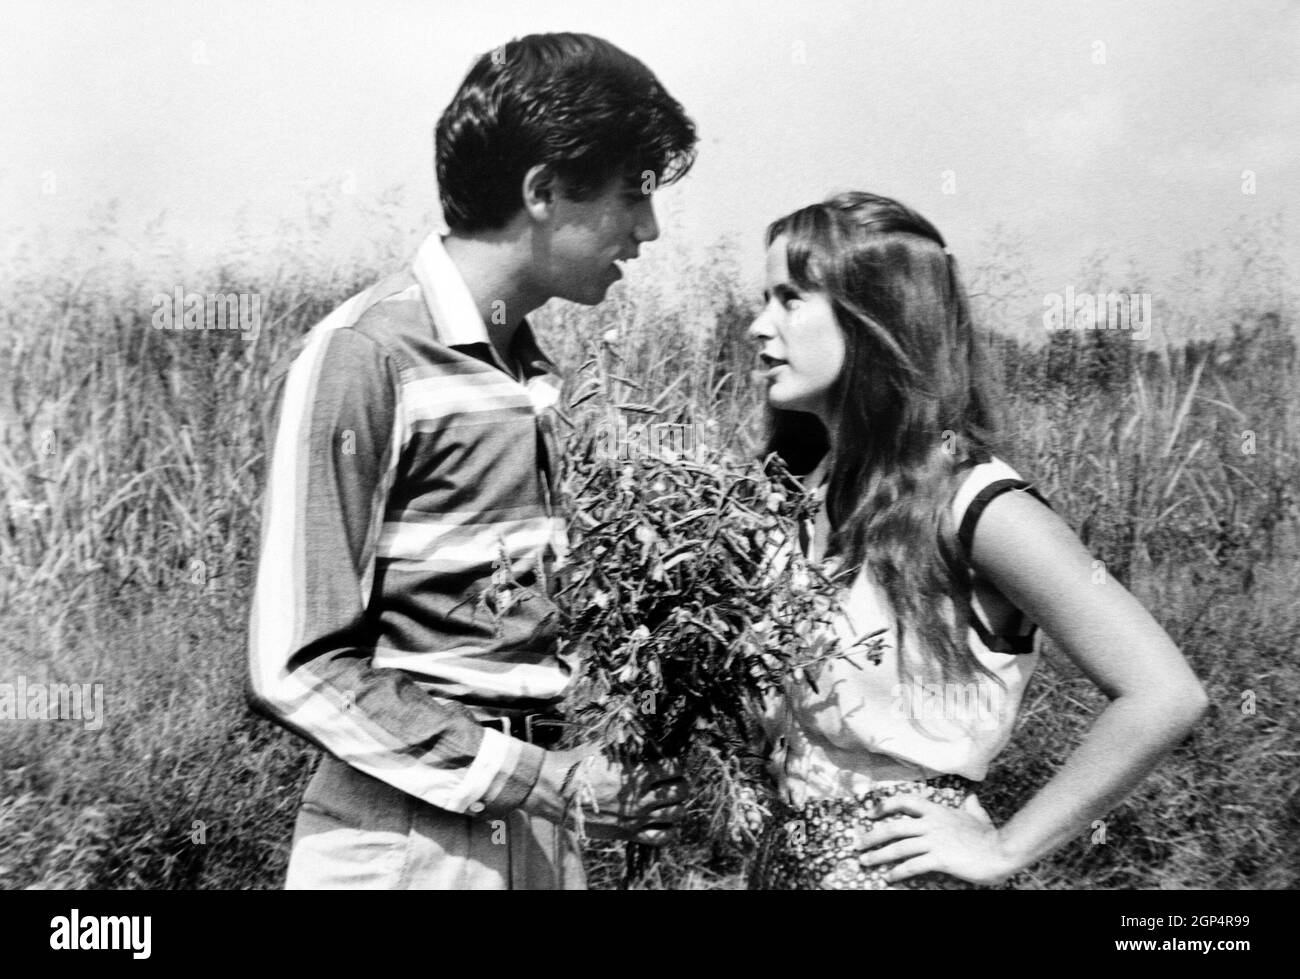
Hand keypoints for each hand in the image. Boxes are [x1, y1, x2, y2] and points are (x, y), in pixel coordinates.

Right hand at [523, 746, 687, 845]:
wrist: (556, 790)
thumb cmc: (580, 763)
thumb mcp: (605, 744)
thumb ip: (629, 739)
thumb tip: (644, 729)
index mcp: (638, 773)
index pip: (674, 768)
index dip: (675, 764)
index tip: (669, 764)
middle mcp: (641, 797)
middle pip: (680, 792)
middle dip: (680, 784)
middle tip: (672, 781)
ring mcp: (636, 818)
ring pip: (675, 815)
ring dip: (675, 805)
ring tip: (667, 800)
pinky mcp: (627, 833)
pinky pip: (660, 837)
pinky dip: (667, 829)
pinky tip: (662, 820)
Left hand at [854, 792, 1019, 886]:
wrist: (1000, 850)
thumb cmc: (988, 835)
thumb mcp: (977, 815)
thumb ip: (970, 806)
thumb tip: (971, 797)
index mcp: (937, 811)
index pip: (905, 801)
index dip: (885, 805)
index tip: (871, 813)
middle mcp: (931, 824)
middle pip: (894, 827)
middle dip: (872, 836)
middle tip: (858, 844)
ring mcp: (934, 841)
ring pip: (899, 847)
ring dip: (879, 855)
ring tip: (866, 862)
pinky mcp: (940, 859)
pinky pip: (913, 865)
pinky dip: (898, 872)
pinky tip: (889, 877)